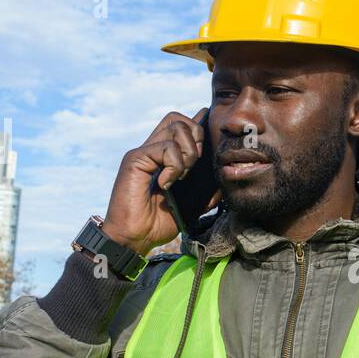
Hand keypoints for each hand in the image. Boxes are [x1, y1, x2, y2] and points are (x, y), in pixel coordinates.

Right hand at [102, 108, 220, 255]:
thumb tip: (223, 181)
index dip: (197, 122)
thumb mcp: (190, 206)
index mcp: (163, 158)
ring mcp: (143, 152)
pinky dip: (174, 166)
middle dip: (196, 136)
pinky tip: (166, 183)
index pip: (180, 125)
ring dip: (188, 152)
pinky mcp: (135, 159)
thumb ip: (205, 192)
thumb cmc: (157, 224)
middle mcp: (152, 150)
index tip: (208, 130)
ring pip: (175, 127)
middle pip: (178, 119)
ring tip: (182, 176)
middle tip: (195, 164)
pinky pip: (165, 148)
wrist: (135, 239)